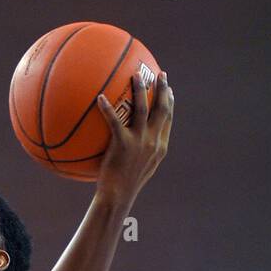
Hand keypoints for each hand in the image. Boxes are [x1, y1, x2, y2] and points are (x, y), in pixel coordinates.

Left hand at [95, 71, 172, 205]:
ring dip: (140, 90)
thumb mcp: (140, 168)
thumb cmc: (124, 185)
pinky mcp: (123, 144)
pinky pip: (114, 121)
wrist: (118, 196)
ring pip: (142, 109)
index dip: (169, 102)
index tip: (169, 89)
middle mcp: (153, 141)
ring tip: (136, 75)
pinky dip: (107, 108)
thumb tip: (133, 141)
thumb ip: (142, 152)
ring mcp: (139, 142)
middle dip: (162, 89)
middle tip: (160, 74)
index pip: (168, 119)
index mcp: (159, 146)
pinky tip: (100, 98)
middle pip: (161, 109)